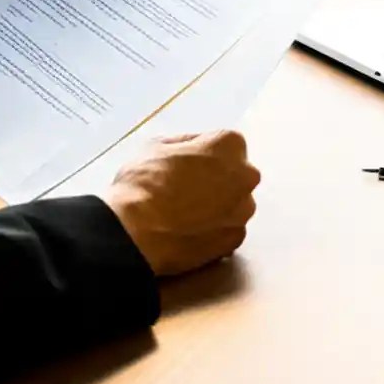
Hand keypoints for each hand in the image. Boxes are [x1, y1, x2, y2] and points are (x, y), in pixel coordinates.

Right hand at [105, 131, 260, 276]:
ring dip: (217, 207)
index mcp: (230, 145)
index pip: (224, 143)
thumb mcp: (157, 146)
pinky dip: (214, 231)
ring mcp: (243, 211)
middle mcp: (246, 176)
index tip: (187, 164)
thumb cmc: (144, 185)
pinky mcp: (236, 239)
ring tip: (185, 214)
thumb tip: (192, 150)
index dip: (202, 154)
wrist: (137, 233)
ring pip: (235, 205)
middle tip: (186, 189)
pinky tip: (190, 232)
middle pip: (236, 174)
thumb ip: (186, 144)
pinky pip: (228, 230)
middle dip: (217, 180)